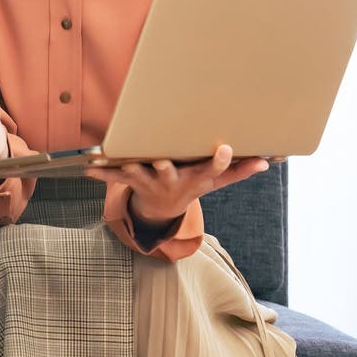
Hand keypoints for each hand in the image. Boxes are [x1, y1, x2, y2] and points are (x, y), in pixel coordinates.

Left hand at [85, 146, 271, 227]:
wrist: (163, 208)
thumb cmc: (192, 184)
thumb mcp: (215, 181)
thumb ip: (238, 171)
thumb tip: (267, 162)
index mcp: (196, 179)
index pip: (211, 171)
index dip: (220, 162)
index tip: (225, 148)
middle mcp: (173, 181)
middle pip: (170, 173)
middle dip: (166, 167)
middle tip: (163, 160)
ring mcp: (151, 182)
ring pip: (140, 174)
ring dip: (129, 169)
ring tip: (119, 161)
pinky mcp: (133, 181)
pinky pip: (116, 177)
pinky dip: (102, 174)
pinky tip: (88, 169)